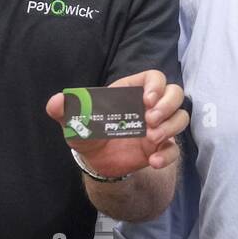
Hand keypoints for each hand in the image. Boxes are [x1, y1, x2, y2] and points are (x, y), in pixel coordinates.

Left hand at [45, 70, 188, 178]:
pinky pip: (174, 149)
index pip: (154, 77)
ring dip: (171, 127)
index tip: (148, 100)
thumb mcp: (74, 122)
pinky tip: (153, 161)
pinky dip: (167, 155)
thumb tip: (56, 101)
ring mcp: (157, 126)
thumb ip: (65, 111)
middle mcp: (149, 106)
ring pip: (181, 117)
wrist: (96, 161)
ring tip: (151, 139)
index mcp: (130, 92)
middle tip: (151, 120)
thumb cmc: (88, 133)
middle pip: (175, 93)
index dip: (156, 85)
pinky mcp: (160, 147)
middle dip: (168, 105)